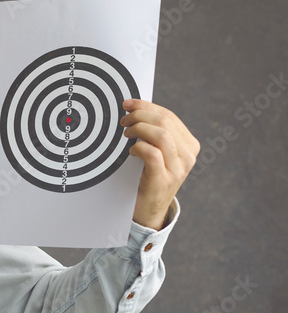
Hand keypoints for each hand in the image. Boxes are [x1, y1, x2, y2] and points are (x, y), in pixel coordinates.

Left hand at [119, 98, 199, 229]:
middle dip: (140, 116)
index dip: (146, 106)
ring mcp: (178, 169)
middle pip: (165, 122)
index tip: (127, 104)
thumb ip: (153, 133)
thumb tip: (134, 108)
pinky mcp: (164, 180)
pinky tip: (131, 151)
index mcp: (189, 144)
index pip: (169, 116)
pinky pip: (153, 154)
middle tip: (124, 120)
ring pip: (161, 135)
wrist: (149, 208)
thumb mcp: (156, 151)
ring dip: (138, 129)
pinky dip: (139, 148)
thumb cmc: (148, 175)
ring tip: (126, 134)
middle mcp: (188, 155)